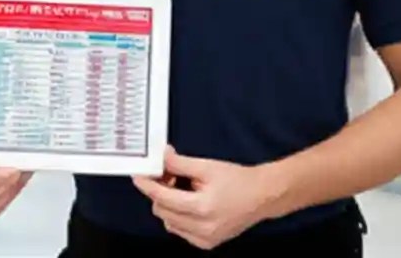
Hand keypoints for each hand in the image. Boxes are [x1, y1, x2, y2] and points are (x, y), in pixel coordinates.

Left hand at [132, 146, 286, 249]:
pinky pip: (181, 231)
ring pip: (169, 222)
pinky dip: (179, 218)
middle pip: (162, 211)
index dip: (147, 185)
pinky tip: (190, 204)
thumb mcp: (207, 167)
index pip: (162, 197)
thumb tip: (161, 158)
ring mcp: (205, 238)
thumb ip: (180, 164)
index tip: (138, 176)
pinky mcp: (208, 243)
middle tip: (166, 177)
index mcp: (202, 207)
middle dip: (160, 193)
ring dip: (169, 206)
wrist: (262, 195)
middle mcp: (202, 227)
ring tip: (182, 190)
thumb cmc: (239, 180)